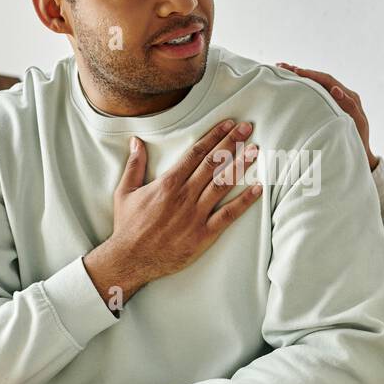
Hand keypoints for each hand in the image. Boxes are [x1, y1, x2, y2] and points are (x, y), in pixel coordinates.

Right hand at [83, 119, 262, 308]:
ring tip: (255, 150)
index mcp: (168, 183)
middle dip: (231, 143)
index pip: (196, 153)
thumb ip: (134, 165)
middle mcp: (185, 195)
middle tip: (247, 128)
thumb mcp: (125, 192)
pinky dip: (244, 202)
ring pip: (223, 184)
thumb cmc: (128, 226)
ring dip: (240, 165)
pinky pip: (228, 215)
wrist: (131, 259)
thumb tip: (136, 141)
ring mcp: (196, 215)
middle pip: (213, 163)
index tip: (228, 124)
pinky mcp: (203, 234)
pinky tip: (258, 189)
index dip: (214, 136)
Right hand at [276, 63, 378, 170]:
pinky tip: (291, 85)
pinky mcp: (332, 106)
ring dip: (300, 77)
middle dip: (301, 72)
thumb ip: (349, 106)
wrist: (361, 155)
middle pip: (320, 79)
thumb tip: (336, 89)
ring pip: (317, 85)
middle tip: (282, 66)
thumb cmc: (359, 142)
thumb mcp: (356, 124)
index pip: (328, 81)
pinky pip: (317, 93)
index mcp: (350, 97)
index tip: (295, 71)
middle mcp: (344, 95)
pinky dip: (304, 87)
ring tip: (282, 71)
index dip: (311, 75)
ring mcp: (338, 100)